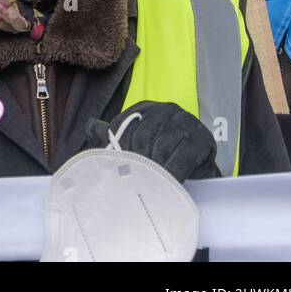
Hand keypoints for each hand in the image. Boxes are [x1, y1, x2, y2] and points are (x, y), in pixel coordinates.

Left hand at [85, 101, 218, 181]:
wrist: (198, 171)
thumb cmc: (162, 157)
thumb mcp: (137, 145)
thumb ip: (114, 135)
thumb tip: (89, 126)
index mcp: (146, 108)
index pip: (123, 124)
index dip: (120, 148)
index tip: (120, 165)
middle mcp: (166, 109)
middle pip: (142, 135)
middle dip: (138, 161)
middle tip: (136, 179)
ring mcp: (186, 121)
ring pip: (161, 147)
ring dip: (156, 169)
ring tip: (152, 183)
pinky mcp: (202, 138)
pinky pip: (182, 157)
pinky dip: (173, 173)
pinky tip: (170, 182)